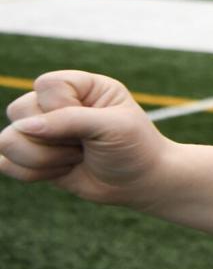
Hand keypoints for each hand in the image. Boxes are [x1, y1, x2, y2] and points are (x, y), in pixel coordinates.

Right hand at [1, 71, 170, 205]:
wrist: (142, 183)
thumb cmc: (135, 148)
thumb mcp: (113, 127)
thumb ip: (68, 120)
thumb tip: (23, 127)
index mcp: (79, 86)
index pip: (46, 85)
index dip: (62, 107)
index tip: (93, 123)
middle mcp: (55, 106)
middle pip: (19, 111)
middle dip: (55, 137)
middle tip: (86, 146)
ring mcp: (41, 132)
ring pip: (9, 140)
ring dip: (45, 159)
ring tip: (76, 159)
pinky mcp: (34, 157)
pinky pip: (7, 163)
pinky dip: (34, 173)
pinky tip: (63, 171)